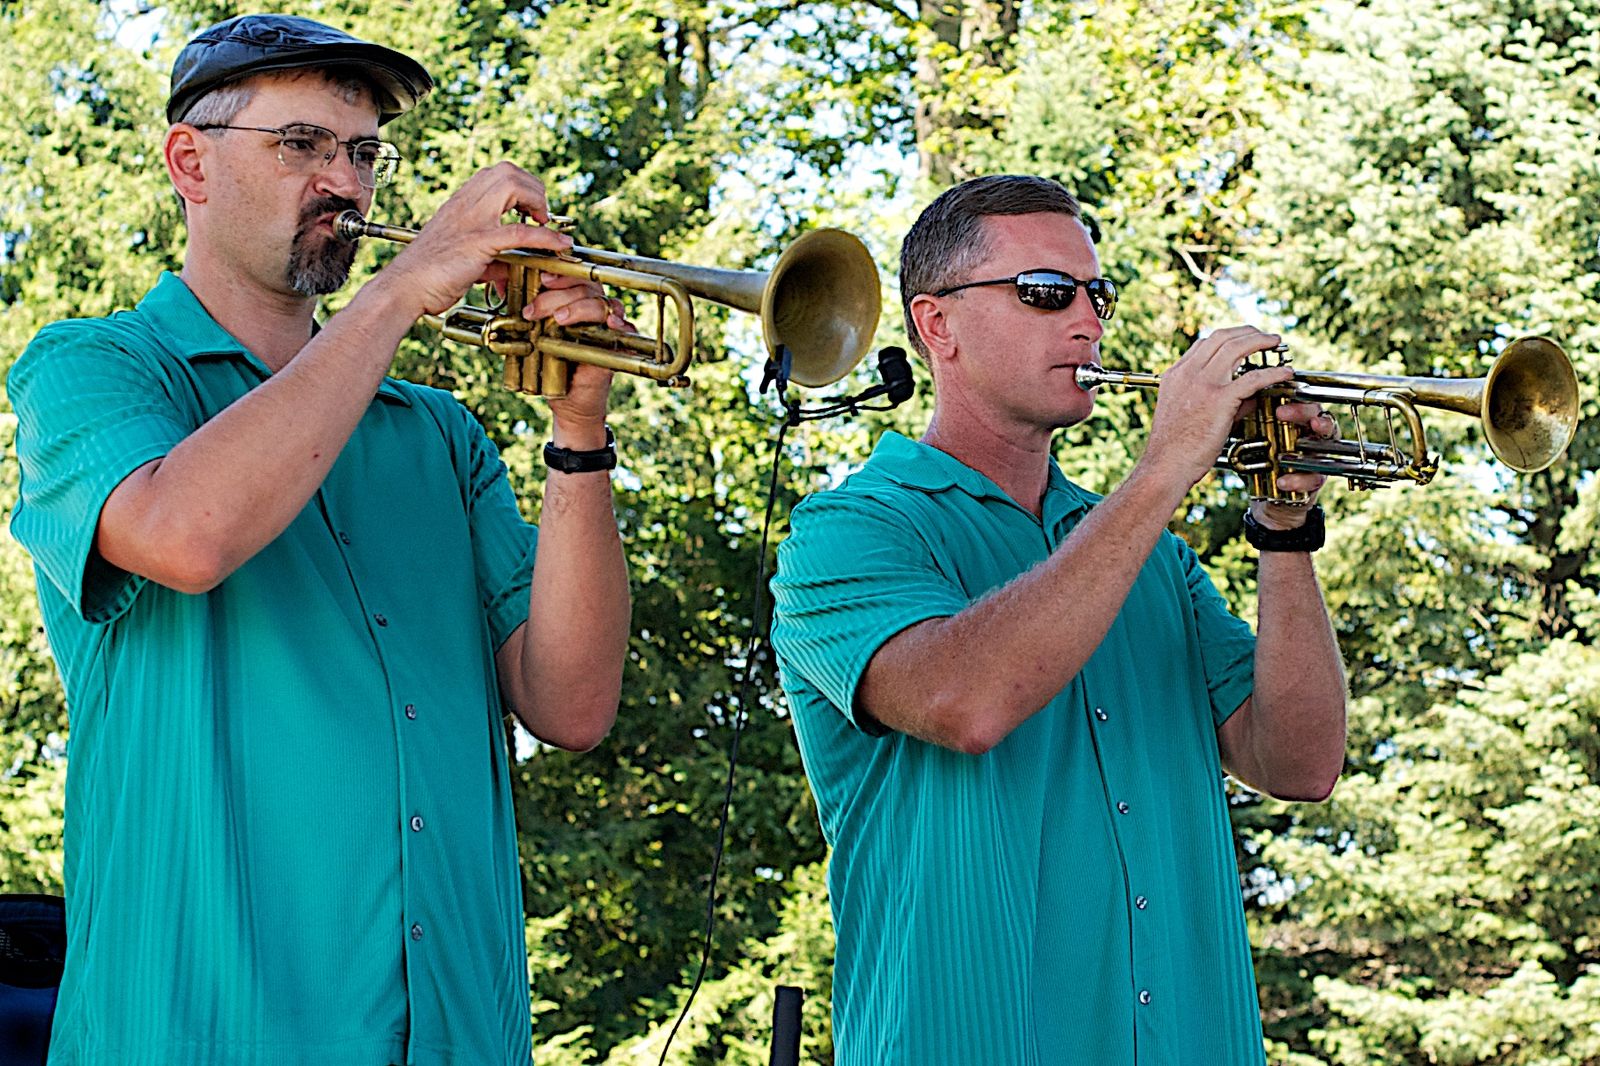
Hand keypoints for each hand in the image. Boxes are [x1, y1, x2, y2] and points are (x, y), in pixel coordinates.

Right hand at [367, 162, 574, 317]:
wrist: (403, 288)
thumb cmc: (428, 276)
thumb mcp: (464, 260)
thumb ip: (492, 259)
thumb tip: (514, 267)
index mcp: (460, 204)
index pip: (496, 173)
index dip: (521, 186)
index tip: (531, 209)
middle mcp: (465, 205)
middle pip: (508, 171)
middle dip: (533, 188)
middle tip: (541, 215)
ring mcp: (471, 221)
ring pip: (513, 186)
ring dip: (537, 202)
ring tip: (544, 223)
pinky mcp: (478, 243)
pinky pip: (520, 232)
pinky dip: (546, 238)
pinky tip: (560, 246)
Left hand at [533, 273, 636, 436]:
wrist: (568, 404)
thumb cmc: (551, 370)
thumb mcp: (534, 339)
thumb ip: (530, 317)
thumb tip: (509, 291)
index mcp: (574, 304)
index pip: (573, 278)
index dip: (560, 274)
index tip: (542, 279)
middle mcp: (593, 312)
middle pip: (587, 287)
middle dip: (559, 294)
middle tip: (535, 311)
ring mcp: (608, 328)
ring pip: (602, 303)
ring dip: (581, 307)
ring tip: (560, 319)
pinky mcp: (620, 346)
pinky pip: (627, 328)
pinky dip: (620, 324)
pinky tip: (611, 324)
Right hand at [1137, 326, 1292, 490]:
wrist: (1166, 465)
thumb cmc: (1175, 448)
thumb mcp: (1187, 415)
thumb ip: (1219, 400)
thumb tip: (1251, 397)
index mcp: (1175, 375)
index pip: (1204, 344)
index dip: (1228, 338)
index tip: (1244, 341)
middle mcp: (1187, 373)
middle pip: (1222, 337)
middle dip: (1247, 332)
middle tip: (1265, 336)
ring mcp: (1203, 384)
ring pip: (1237, 347)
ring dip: (1260, 341)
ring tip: (1276, 342)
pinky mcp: (1219, 399)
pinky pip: (1253, 378)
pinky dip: (1273, 372)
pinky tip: (1285, 373)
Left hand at [1251, 401, 1334, 529]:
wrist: (1272, 493)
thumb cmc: (1268, 459)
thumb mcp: (1259, 437)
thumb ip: (1255, 419)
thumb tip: (1239, 398)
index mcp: (1303, 422)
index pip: (1305, 403)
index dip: (1294, 397)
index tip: (1276, 396)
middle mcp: (1315, 436)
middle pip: (1319, 418)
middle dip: (1303, 413)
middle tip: (1281, 413)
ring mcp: (1319, 458)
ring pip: (1323, 447)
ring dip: (1304, 449)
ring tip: (1285, 452)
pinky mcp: (1317, 480)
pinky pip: (1313, 478)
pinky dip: (1297, 480)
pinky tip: (1283, 481)